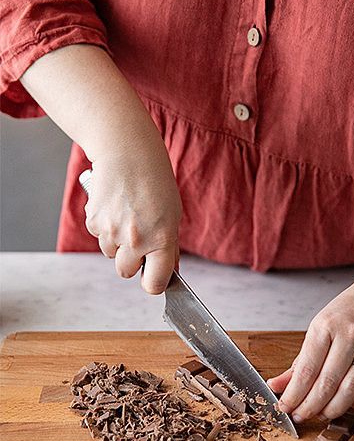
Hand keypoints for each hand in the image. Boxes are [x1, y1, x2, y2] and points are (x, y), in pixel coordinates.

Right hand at [19, 45, 181, 290]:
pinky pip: (100, 237)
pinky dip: (106, 228)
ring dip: (118, 243)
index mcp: (162, 240)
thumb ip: (168, 246)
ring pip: (112, 254)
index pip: (154, 284)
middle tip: (140, 242)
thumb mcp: (173, 217)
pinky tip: (115, 208)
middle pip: (125, 272)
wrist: (128, 155)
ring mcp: (112, 232)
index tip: (155, 280)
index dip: (154, 285)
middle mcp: (136, 240)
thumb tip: (168, 271)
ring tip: (129, 217)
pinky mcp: (94, 221)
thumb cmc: (156, 184)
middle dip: (132, 262)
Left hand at [267, 280, 353, 422]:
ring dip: (333, 409)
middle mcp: (351, 335)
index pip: (307, 369)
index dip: (294, 394)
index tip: (285, 407)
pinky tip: (347, 404)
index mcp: (327, 325)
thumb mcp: (320, 327)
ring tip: (322, 414)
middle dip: (310, 406)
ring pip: (351, 390)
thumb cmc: (351, 311)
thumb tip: (277, 386)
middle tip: (300, 416)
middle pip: (327, 383)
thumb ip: (300, 360)